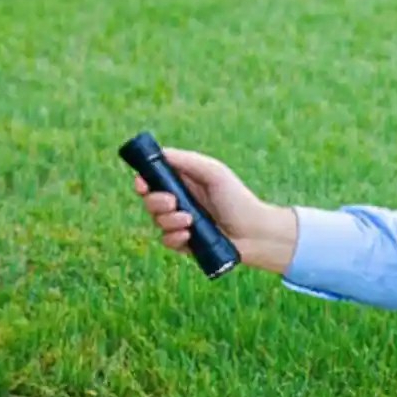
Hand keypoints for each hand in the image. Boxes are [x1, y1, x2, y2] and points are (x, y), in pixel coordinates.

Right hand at [132, 146, 297, 273]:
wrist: (255, 232)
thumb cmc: (237, 199)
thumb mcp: (214, 173)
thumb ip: (187, 161)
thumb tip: (160, 153)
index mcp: (185, 182)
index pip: (153, 180)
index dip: (143, 182)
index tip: (142, 184)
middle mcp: (180, 202)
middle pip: (150, 201)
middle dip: (156, 202)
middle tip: (173, 203)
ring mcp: (181, 223)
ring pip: (157, 222)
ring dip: (169, 221)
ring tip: (190, 222)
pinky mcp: (186, 243)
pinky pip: (167, 240)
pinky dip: (175, 238)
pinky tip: (189, 236)